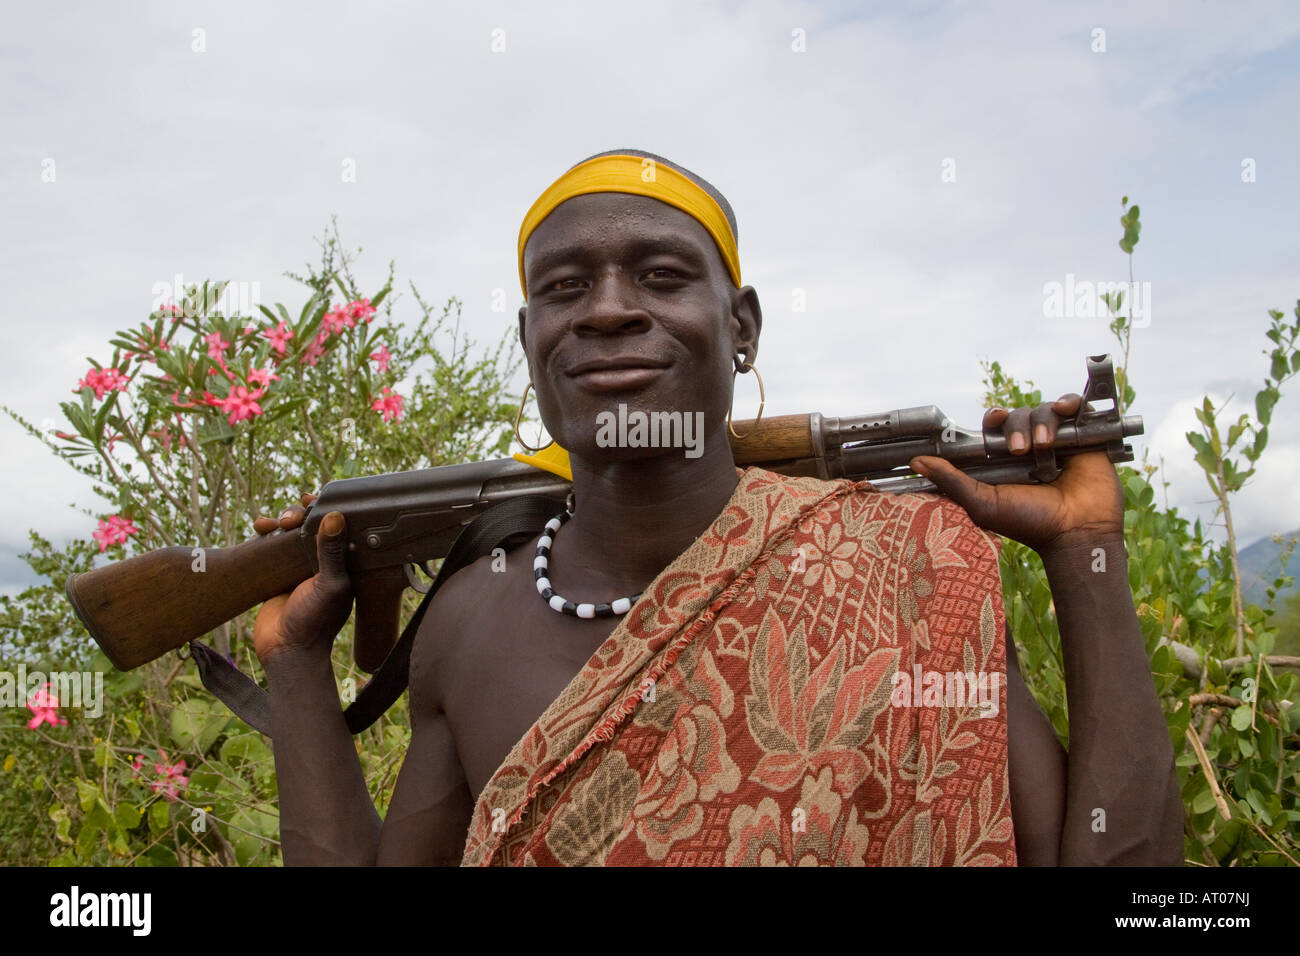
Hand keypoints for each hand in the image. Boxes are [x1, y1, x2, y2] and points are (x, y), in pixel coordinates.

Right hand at [251, 492, 353, 666]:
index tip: (314, 500)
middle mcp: (322, 560)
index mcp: (343, 562)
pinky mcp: (277, 572)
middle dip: (299, 514)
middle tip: (289, 518)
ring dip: (280, 520)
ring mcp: (298, 565)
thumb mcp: (330, 584)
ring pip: (289, 532)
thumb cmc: (317, 621)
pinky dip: (265, 533)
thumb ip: (331, 552)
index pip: (339, 527)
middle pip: (311, 525)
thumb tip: (335, 515)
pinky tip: (259, 526)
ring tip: (270, 523)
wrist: (286, 649)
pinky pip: (271, 545)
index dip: (328, 509)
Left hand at [908, 393, 1124, 554]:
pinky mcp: (1083, 438)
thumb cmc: (1029, 523)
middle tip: (1019, 450)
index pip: (995, 427)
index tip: (993, 419)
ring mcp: (1057, 442)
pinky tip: (1066, 410)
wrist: (1076, 533)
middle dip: (1015, 426)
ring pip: (1044, 411)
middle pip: (1017, 416)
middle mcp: (1030, 448)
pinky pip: (1075, 408)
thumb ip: (951, 481)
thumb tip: (915, 462)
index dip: (993, 419)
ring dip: (1041, 422)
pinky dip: (1069, 403)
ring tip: (1043, 446)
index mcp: (1005, 460)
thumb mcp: (982, 503)